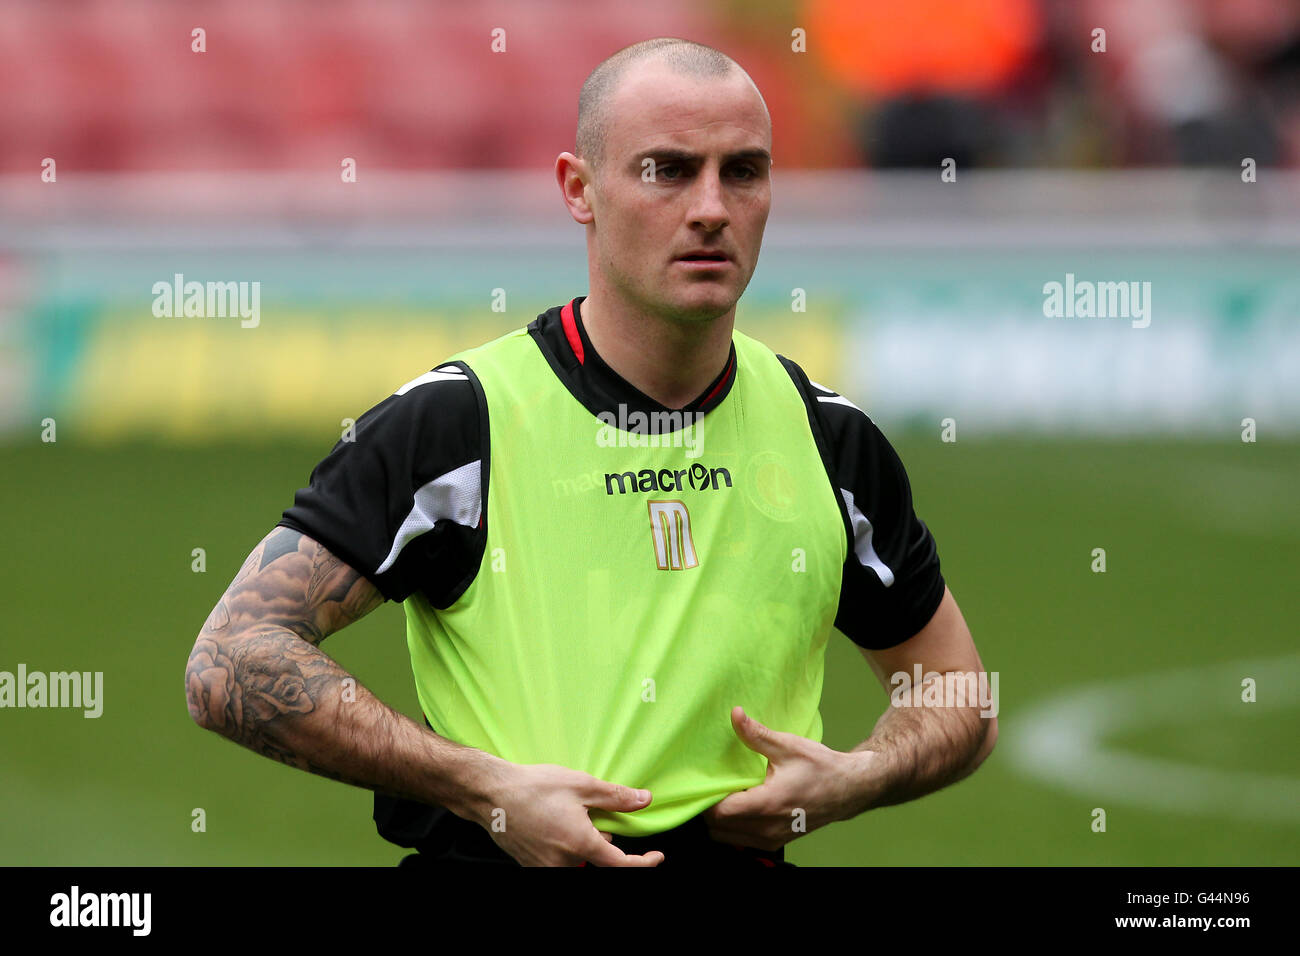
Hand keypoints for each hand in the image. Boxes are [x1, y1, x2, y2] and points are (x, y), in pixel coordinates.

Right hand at [477, 762, 664, 866]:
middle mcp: (563, 863)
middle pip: (597, 861)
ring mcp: (545, 868)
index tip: (656, 857)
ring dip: (583, 844)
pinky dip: (566, 846)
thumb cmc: (533, 787)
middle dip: (603, 841)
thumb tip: (644, 800)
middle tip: (594, 816)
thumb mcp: (581, 785)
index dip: (644, 864)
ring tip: (569, 816)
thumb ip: (616, 797)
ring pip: (578, 861)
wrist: (491, 795)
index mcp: (581, 845)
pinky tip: (554, 823)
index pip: (622, 866)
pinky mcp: (531, 866)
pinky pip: (559, 861)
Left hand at [702, 706, 861, 851]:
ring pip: (728, 838)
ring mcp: (772, 839)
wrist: (848, 789)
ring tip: (728, 795)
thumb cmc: (820, 767)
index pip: (719, 812)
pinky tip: (742, 805)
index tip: (704, 781)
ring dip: (721, 820)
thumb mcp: (787, 746)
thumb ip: (756, 734)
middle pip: (718, 828)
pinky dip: (735, 827)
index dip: (705, 798)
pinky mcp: (776, 842)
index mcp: (766, 804)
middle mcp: (767, 828)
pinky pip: (742, 840)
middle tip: (713, 786)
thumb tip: (735, 714)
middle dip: (710, 808)